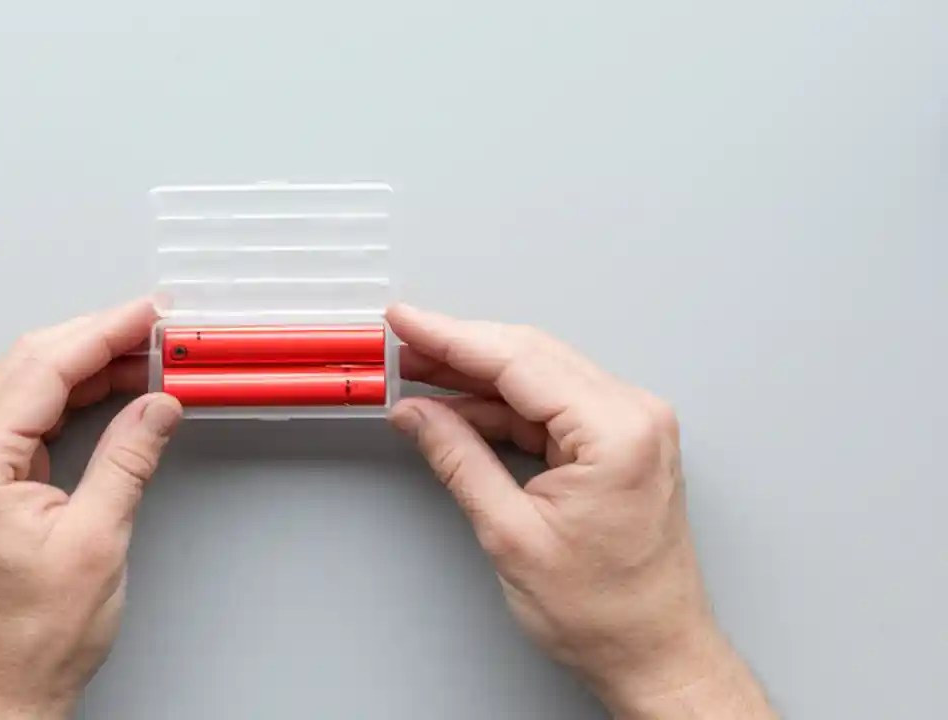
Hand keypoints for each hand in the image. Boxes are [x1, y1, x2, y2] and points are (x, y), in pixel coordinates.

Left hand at [0, 299, 181, 719]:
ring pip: (28, 386)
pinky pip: (28, 418)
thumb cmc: (31, 637)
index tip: (148, 315)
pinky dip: (72, 399)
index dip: (103, 332)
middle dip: (96, 339)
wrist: (1, 692)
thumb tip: (157, 404)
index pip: (42, 369)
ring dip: (87, 367)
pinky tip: (112, 393)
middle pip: (30, 366)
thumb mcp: (96, 542)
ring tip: (146, 358)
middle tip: (155, 329)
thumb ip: (128, 460)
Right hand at [388, 304, 773, 718]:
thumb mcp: (511, 534)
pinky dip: (503, 405)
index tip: (406, 322)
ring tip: (418, 375)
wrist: (655, 654)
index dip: (450, 336)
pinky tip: (459, 409)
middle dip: (459, 350)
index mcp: (617, 432)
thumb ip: (458, 459)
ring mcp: (632, 427)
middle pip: (530, 356)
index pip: (518, 360)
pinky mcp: (620, 443)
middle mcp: (634, 416)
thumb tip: (419, 414)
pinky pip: (551, 406)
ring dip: (477, 377)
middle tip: (402, 344)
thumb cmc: (606, 613)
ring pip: (538, 377)